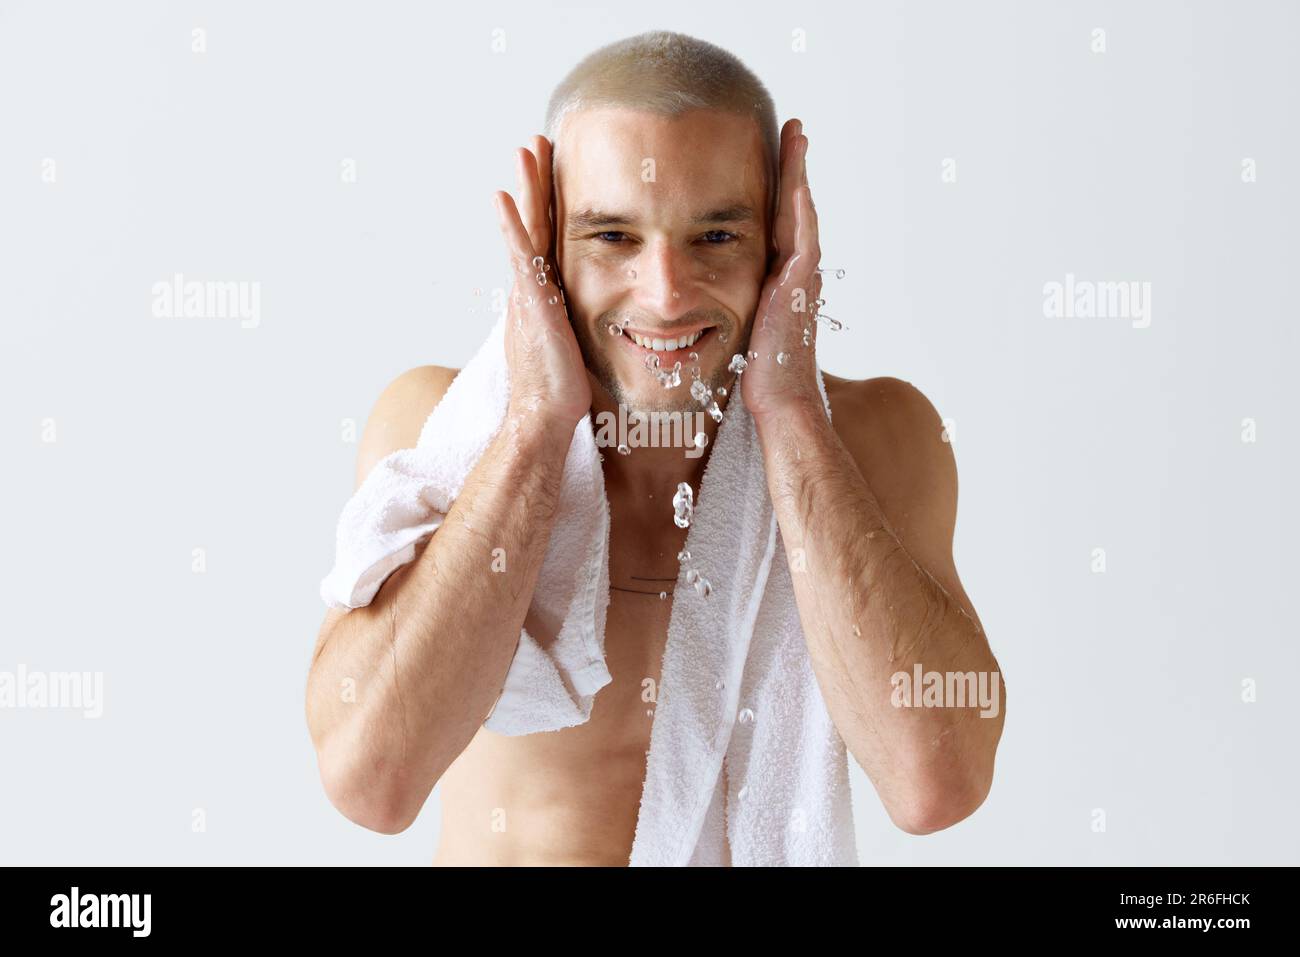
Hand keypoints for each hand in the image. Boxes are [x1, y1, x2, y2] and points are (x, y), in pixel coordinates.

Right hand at [494, 135, 591, 434]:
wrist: (544, 419)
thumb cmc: (563, 394)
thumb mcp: (579, 348)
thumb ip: (583, 325)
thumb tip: (614, 320)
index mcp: (546, 296)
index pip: (549, 240)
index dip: (550, 206)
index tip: (554, 172)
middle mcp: (533, 289)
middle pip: (535, 224)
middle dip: (536, 184)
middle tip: (536, 144)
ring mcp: (528, 294)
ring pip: (526, 230)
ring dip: (524, 189)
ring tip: (524, 150)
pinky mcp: (531, 304)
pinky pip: (519, 256)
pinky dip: (510, 225)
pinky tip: (502, 196)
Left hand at [741, 118, 823, 423]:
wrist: (779, 401)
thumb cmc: (752, 376)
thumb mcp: (733, 331)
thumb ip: (723, 308)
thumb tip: (688, 303)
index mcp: (778, 282)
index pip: (777, 225)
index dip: (774, 192)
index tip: (767, 159)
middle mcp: (794, 274)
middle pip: (794, 209)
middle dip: (791, 170)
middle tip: (790, 132)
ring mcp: (801, 276)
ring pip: (801, 211)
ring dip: (798, 172)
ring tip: (794, 135)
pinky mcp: (800, 283)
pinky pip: (802, 231)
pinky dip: (799, 200)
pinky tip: (794, 172)